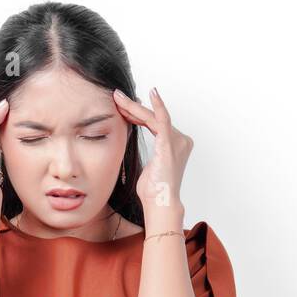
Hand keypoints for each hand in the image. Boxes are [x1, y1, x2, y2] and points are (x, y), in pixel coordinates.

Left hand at [112, 87, 192, 213]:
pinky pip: (162, 119)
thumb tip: (134, 144)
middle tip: (117, 96)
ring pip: (153, 117)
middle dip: (133, 107)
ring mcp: (177, 140)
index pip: (154, 123)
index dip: (137, 114)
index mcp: (175, 145)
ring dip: (134, 107)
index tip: (123, 107)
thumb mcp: (148, 167)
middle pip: (153, 117)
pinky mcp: (169, 143)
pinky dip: (156, 106)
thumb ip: (148, 153)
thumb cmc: (153, 191)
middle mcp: (180, 140)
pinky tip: (151, 93)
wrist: (160, 202)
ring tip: (118, 98)